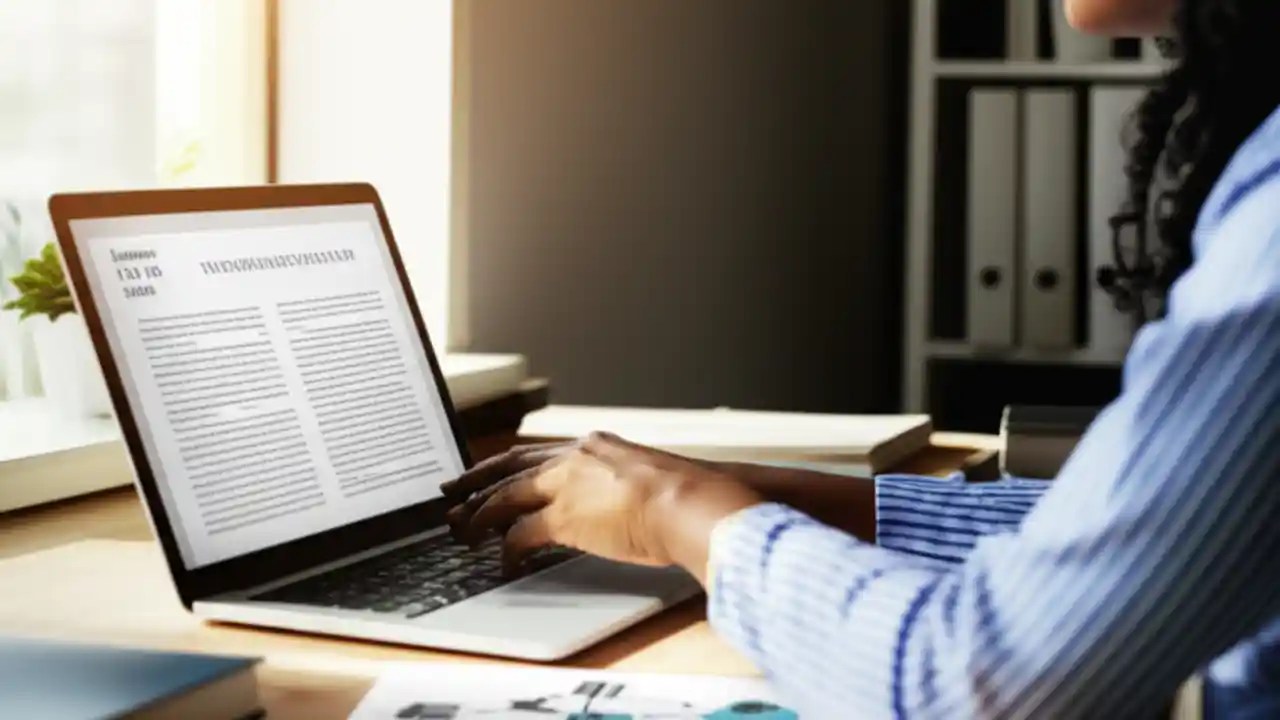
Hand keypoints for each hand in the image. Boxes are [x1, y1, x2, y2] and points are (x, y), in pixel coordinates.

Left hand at [442, 433, 762, 577]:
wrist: (691, 503)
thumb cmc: (688, 496)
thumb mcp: (651, 480)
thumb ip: (628, 488)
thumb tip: (630, 506)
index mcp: (595, 446)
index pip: (538, 453)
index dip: (509, 464)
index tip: (490, 471)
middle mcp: (574, 457)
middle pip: (509, 467)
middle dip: (475, 481)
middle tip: (451, 493)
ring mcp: (565, 485)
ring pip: (503, 497)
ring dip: (477, 516)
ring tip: (459, 532)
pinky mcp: (563, 517)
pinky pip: (518, 535)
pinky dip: (506, 551)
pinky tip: (502, 565)